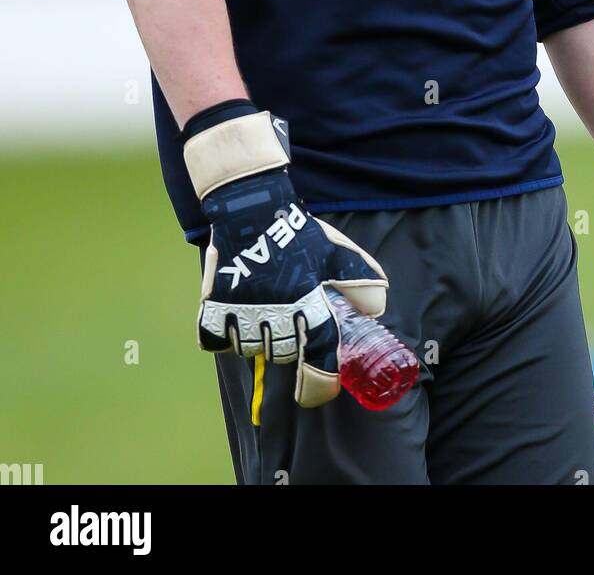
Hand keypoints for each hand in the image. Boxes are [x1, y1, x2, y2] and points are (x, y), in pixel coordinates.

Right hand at [183, 103, 387, 406]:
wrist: (249, 208)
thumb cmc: (296, 232)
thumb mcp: (337, 252)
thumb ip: (361, 281)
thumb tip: (376, 309)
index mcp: (308, 302)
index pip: (320, 359)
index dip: (321, 384)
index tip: (321, 389)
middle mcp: (276, 313)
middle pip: (285, 354)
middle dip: (290, 343)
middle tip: (289, 315)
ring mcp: (241, 312)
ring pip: (252, 349)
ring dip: (258, 335)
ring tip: (263, 304)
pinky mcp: (213, 309)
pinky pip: (218, 341)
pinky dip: (225, 332)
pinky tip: (236, 309)